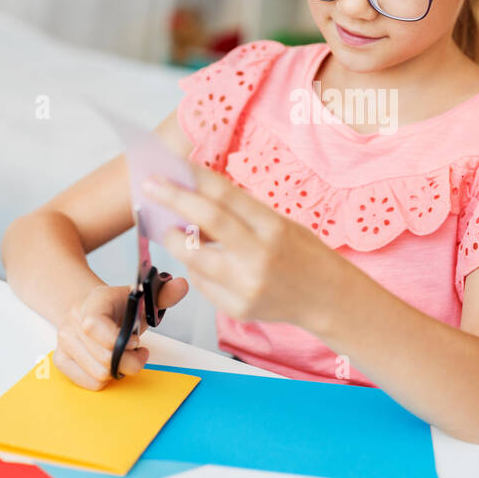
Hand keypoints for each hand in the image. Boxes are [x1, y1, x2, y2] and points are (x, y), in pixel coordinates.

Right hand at [54, 279, 188, 389]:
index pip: (94, 325)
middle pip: (104, 358)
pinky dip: (105, 378)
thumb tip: (182, 285)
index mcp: (94, 301)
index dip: (119, 340)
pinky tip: (110, 363)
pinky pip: (89, 383)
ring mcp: (64, 341)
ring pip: (98, 373)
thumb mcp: (144, 298)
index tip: (136, 340)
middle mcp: (73, 320)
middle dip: (129, 360)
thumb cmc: (120, 306)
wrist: (91, 307)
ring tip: (124, 354)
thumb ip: (164, 294)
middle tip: (137, 350)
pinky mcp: (61, 360)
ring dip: (118, 369)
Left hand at [146, 164, 347, 331]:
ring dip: (176, 239)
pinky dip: (198, 269)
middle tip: (149, 186)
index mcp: (274, 228)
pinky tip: (207, 262)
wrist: (329, 300)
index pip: (225, 196)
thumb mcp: (281, 225)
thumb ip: (241, 215)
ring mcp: (247, 286)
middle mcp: (259, 257)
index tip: (168, 168)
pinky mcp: (238, 309)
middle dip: (172, 200)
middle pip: (206, 221)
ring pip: (193, 258)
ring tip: (171, 229)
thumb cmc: (305, 256)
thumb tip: (194, 197)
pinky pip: (203, 284)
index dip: (193, 178)